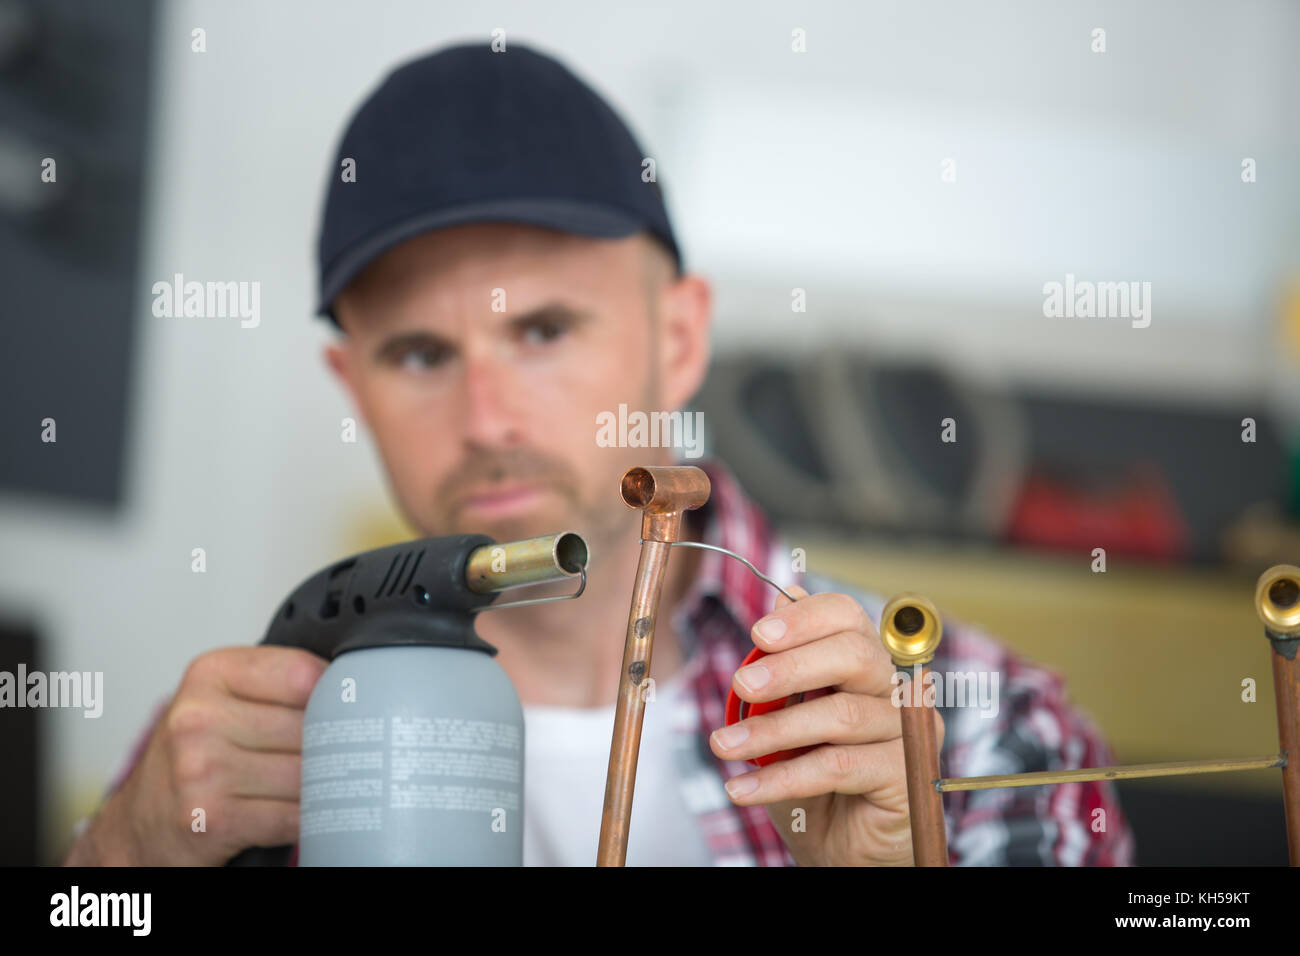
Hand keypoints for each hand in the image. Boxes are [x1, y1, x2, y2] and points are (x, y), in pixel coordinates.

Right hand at [65, 646, 326, 865]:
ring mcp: (202, 770)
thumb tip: (356, 690)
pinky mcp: (213, 819)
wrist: (143, 821)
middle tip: (343, 751)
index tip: (347, 707)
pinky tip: (304, 812)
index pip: (304, 674)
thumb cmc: (197, 752)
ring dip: (326, 785)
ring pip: (307, 774)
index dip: (335, 695)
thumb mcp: (225, 697)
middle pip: (310, 727)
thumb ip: (279, 684)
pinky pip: (294, 816)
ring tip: (322, 782)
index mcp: (211, 674)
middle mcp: (199, 718)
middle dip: (335, 745)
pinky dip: (311, 817)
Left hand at [708, 585, 943, 865]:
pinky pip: (838, 767)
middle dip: (790, 667)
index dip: (805, 619)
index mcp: (865, 661)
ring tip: (724, 746)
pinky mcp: (907, 775)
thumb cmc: (811, 776)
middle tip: (741, 686)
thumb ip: (783, 663)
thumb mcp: (783, 716)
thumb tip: (782, 596)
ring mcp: (907, 731)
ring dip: (772, 731)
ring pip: (840, 715)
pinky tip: (743, 789)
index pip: (847, 616)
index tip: (759, 633)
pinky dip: (783, 779)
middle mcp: (895, 688)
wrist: (836, 846)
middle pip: (853, 655)